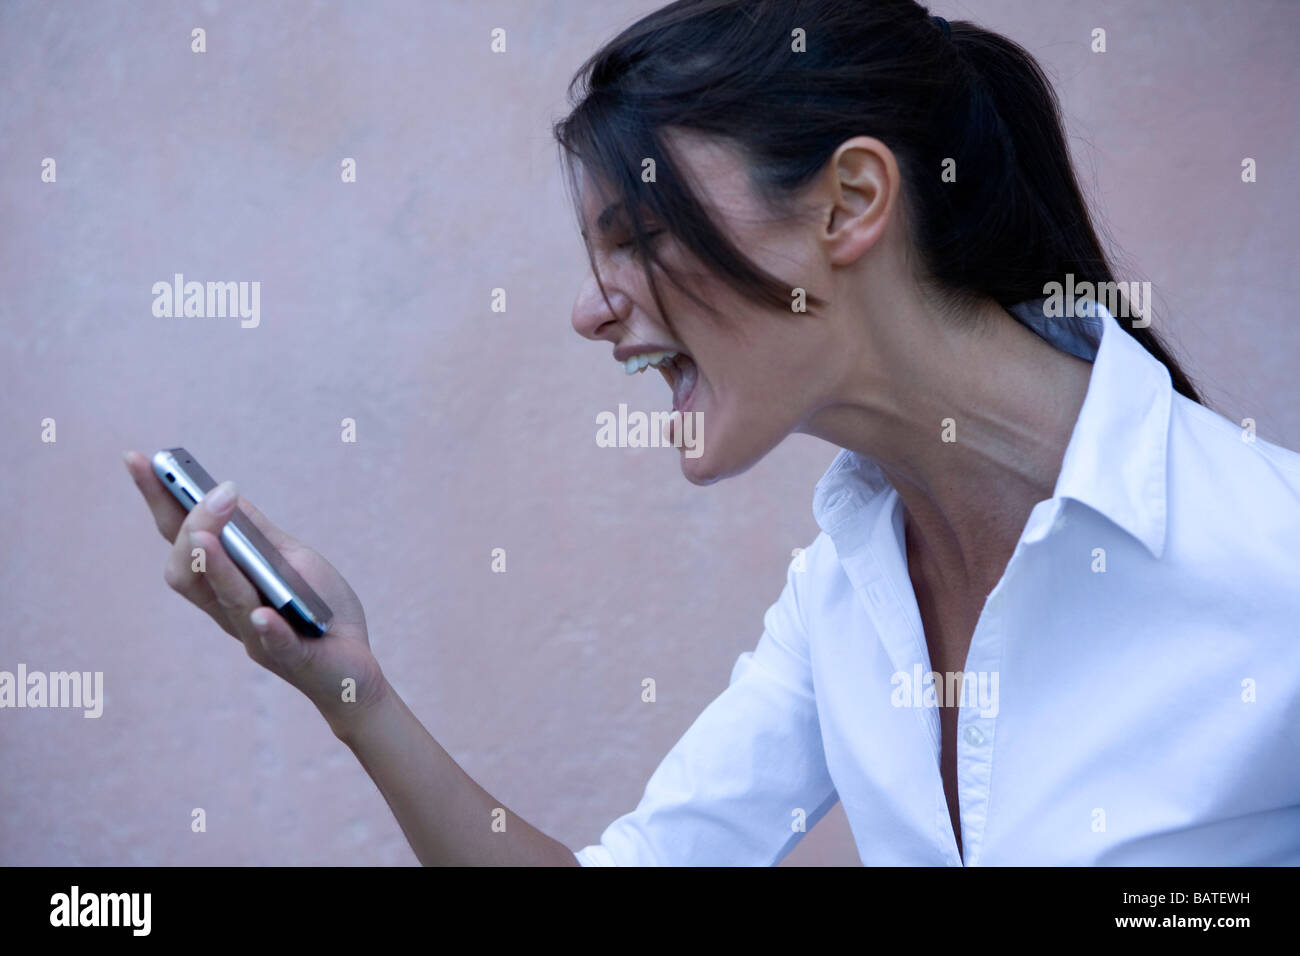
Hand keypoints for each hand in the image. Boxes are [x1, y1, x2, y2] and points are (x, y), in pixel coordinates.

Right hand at [123, 450, 387, 735]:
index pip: (180, 539)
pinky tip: (261, 613)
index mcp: (225, 582)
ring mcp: (257, 636)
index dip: (156, 501)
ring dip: (215, 568)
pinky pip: (274, 645)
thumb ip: (259, 534)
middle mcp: (229, 610)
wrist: (354, 665)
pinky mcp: (294, 658)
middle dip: (188, 528)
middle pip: (186, 572)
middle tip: (211, 492)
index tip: (137, 458)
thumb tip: (224, 489)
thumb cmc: (319, 610)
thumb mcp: (292, 560)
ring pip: (224, 603)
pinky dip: (266, 628)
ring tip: (206, 537)